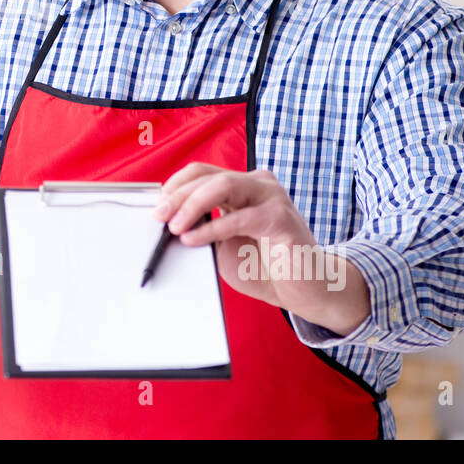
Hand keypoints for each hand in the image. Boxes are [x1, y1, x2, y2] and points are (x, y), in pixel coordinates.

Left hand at [153, 163, 365, 331]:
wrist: (306, 290)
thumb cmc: (265, 267)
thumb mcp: (223, 245)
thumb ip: (202, 228)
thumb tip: (169, 223)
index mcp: (243, 186)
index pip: (202, 172)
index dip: (175, 186)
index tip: (157, 207)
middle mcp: (258, 185)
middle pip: (208, 176)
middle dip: (178, 195)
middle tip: (159, 216)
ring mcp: (272, 198)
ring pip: (224, 186)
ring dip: (192, 205)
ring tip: (175, 227)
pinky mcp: (282, 219)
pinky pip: (239, 217)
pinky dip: (211, 228)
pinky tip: (193, 239)